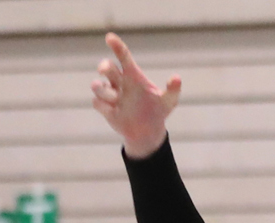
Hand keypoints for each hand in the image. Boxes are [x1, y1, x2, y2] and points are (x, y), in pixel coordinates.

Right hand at [93, 33, 181, 159]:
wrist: (147, 132)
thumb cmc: (157, 112)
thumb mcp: (167, 102)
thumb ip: (172, 90)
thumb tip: (177, 78)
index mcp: (133, 76)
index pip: (123, 56)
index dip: (116, 46)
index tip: (109, 37)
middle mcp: (119, 82)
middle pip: (107, 67)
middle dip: (104, 66)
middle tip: (104, 70)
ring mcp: (110, 94)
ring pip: (97, 85)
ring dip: (106, 92)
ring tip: (116, 101)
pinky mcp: (104, 107)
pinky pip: (97, 102)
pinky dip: (104, 106)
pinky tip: (114, 111)